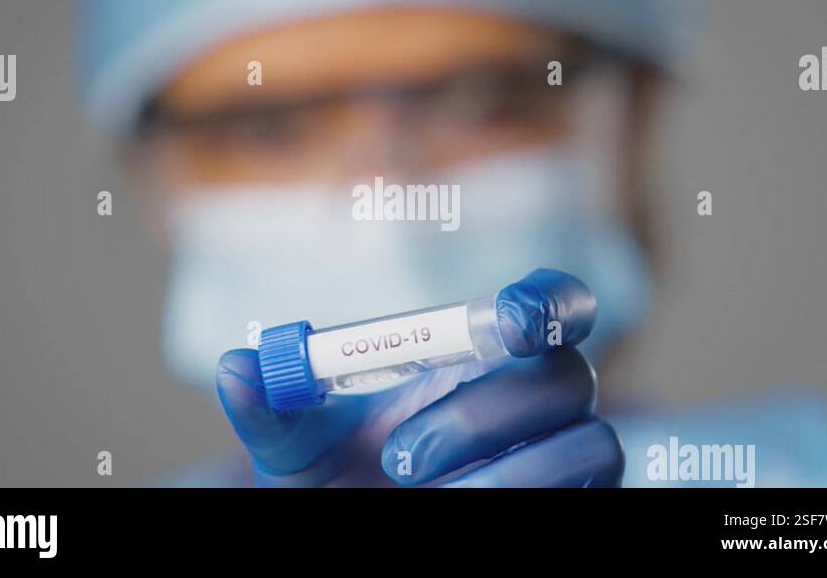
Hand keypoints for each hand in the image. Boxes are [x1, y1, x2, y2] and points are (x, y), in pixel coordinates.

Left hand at [216, 268, 623, 486]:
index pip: (550, 304)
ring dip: (504, 472)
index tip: (510, 318)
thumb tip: (239, 368)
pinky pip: (586, 488)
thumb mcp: (294, 446)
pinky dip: (521, 493)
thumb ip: (272, 406)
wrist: (354, 525)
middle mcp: (534, 398)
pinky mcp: (576, 495)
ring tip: (417, 493)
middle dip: (481, 413)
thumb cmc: (335, 478)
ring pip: (587, 440)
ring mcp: (562, 452)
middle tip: (399, 458)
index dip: (546, 300)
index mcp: (476, 354)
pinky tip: (461, 508)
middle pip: (566, 373)